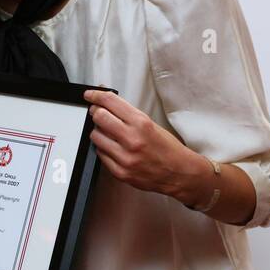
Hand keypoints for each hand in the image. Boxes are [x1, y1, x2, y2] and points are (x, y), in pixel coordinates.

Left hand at [83, 88, 206, 202]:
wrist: (179, 174)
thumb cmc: (167, 148)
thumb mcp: (151, 124)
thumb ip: (128, 114)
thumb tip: (106, 103)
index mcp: (141, 123)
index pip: (110, 102)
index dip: (96, 95)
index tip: (90, 95)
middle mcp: (132, 140)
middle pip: (98, 117)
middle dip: (96, 112)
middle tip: (98, 112)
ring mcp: (125, 158)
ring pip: (95, 136)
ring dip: (99, 131)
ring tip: (109, 133)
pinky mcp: (120, 172)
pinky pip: (100, 154)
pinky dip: (104, 148)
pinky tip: (113, 147)